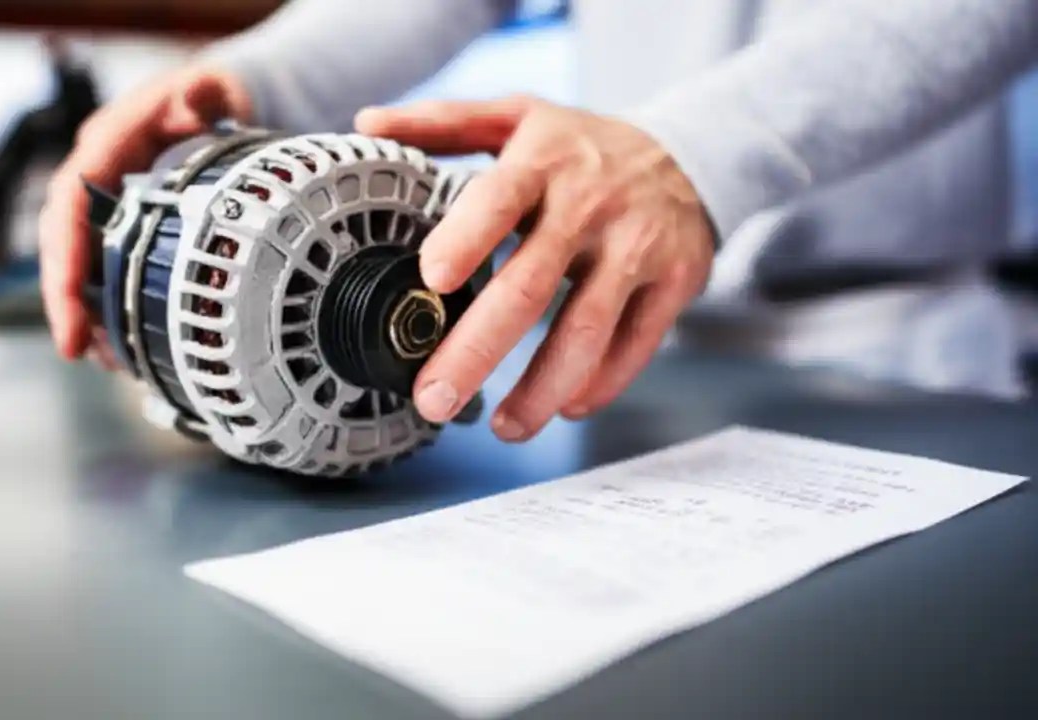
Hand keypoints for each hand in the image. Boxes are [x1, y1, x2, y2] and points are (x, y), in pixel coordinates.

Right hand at [38, 67, 251, 360]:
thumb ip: (203, 92)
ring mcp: (106, 204)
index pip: (71, 201)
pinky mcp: (123, 227)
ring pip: (80, 263)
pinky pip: (105, 271)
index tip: (69, 294)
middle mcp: (96, 177)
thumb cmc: (212, 98)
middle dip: (64, 296)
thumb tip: (195, 94)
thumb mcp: (211, 88)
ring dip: (85, 312)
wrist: (223, 106)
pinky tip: (126, 348)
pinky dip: (111, 309)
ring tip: (104, 360)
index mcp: (107, 144)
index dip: (66, 249)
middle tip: (74, 347)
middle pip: (63, 241)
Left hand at [355, 96, 713, 441]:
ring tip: (506, 428)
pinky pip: (637, 344)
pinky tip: (566, 407)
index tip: (432, 279)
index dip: (467, 238)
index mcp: (543, 160)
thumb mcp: (517, 116)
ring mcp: (637, 244)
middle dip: (476, 350)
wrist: (689, 154)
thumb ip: (444, 123)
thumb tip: (367, 124)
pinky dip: (600, 383)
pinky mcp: (676, 280)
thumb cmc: (580, 147)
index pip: (500, 199)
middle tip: (433, 398)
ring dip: (541, 388)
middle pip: (529, 286)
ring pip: (586, 328)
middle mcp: (591, 202)